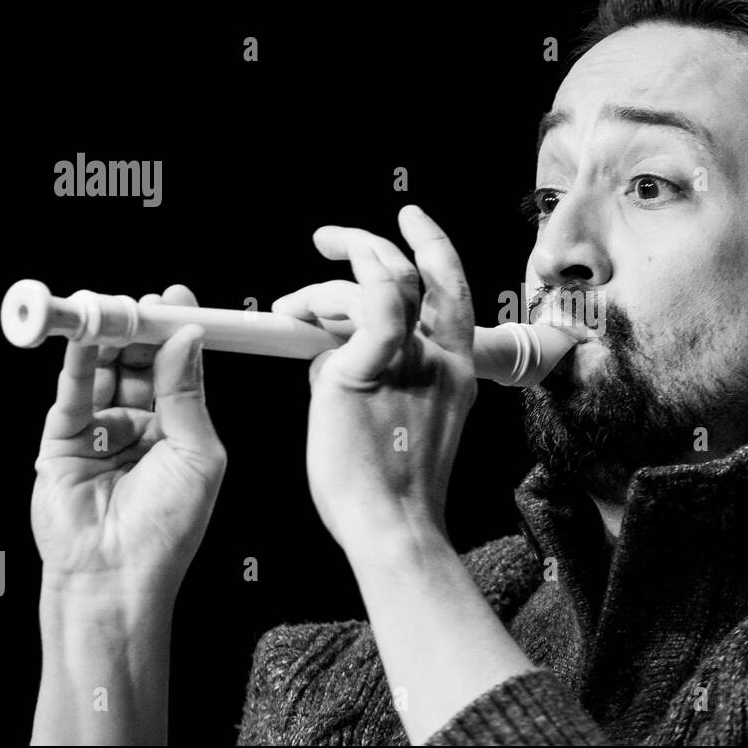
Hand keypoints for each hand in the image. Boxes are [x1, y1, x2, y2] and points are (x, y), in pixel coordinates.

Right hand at [30, 285, 227, 601]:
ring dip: (109, 338)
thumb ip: (187, 394)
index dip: (177, 332)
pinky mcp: (63, 438)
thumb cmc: (166, 529)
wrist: (116, 574)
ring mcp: (101, 429)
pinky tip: (87, 337)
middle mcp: (141, 424)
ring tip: (114, 309)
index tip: (178, 301)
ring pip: (106, 370)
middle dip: (142, 329)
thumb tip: (188, 340)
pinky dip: (79, 362)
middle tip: (144, 302)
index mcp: (180, 428)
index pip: (179, 367)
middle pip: (140, 361)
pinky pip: (73, 392)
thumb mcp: (196, 453)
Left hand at [271, 206, 476, 558]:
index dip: (433, 246)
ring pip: (373, 285)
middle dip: (368, 243)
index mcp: (456, 372)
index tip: (410, 222)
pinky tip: (294, 306)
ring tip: (290, 305)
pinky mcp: (368, 366)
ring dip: (322, 284)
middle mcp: (439, 357)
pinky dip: (321, 296)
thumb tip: (334, 351)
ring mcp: (409, 359)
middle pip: (413, 272)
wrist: (395, 526)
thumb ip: (385, 376)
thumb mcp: (408, 422)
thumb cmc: (394, 492)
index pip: (453, 289)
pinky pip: (356, 306)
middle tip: (329, 238)